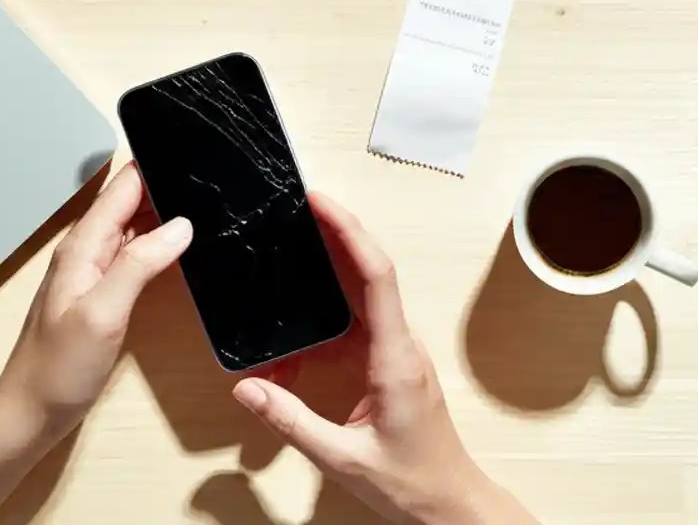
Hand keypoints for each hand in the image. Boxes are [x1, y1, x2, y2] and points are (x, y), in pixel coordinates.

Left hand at [0, 161, 191, 436]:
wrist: (30, 415)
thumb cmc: (59, 369)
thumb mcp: (103, 313)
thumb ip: (139, 264)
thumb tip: (181, 225)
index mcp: (83, 246)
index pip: (124, 186)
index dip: (157, 166)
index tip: (197, 154)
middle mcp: (87, 251)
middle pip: (131, 200)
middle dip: (168, 186)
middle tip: (216, 180)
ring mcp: (94, 272)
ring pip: (135, 226)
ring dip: (166, 213)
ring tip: (210, 205)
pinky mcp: (103, 293)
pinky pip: (134, 254)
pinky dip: (159, 244)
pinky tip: (183, 249)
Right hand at [232, 194, 537, 524]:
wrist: (450, 505)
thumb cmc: (410, 483)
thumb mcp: (342, 458)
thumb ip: (291, 421)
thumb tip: (247, 388)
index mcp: (396, 358)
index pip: (376, 276)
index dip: (349, 232)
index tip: (321, 203)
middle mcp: (401, 345)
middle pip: (365, 273)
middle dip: (328, 241)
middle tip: (288, 217)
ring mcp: (397, 352)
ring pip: (353, 305)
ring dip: (315, 297)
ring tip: (275, 289)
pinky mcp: (389, 364)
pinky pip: (351, 332)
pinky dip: (318, 333)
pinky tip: (288, 353)